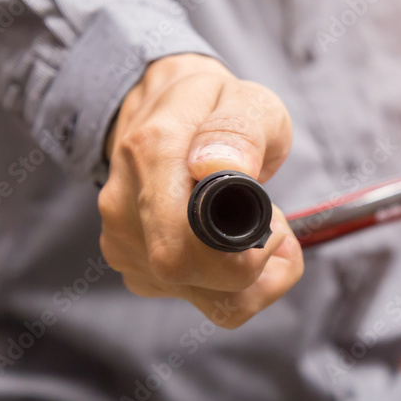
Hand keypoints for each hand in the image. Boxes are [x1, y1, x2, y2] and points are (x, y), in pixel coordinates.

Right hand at [98, 54, 302, 328]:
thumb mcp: (245, 99)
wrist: (160, 108)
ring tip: (261, 226)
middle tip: (276, 219)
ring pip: (210, 301)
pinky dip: (237, 282)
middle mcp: (125, 206)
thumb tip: (219, 167)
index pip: (184, 246)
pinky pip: (203, 300)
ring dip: (256, 276)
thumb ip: (239, 128)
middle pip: (194, 280)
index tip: (273, 215)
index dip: (243, 251)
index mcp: (152, 155)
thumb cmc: (213, 105)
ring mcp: (124, 243)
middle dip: (259, 265)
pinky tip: (237, 242)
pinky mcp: (138, 268)